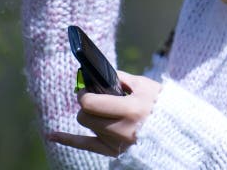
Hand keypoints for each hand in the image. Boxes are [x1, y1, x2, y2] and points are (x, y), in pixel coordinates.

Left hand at [47, 71, 161, 156]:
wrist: (175, 131)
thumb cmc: (161, 104)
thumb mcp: (145, 85)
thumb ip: (121, 78)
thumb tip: (99, 73)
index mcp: (130, 109)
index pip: (90, 104)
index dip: (84, 94)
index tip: (86, 88)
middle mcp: (122, 129)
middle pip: (85, 116)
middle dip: (87, 105)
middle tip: (93, 97)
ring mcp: (117, 143)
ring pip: (87, 126)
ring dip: (90, 116)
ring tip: (102, 110)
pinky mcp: (115, 152)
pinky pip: (85, 146)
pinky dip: (67, 139)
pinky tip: (51, 135)